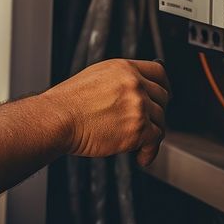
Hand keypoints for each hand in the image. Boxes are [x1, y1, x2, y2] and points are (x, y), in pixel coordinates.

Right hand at [44, 59, 168, 166]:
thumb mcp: (95, 77)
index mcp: (124, 68)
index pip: (158, 72)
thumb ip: (119, 80)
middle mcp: (135, 84)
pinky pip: (156, 140)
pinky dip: (150, 151)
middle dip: (157, 111)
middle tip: (150, 123)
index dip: (164, 85)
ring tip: (141, 143)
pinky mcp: (138, 128)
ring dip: (152, 133)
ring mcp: (138, 105)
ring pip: (161, 120)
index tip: (164, 95)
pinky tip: (141, 155)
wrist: (59, 119)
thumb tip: (132, 91)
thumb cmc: (68, 103)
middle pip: (163, 97)